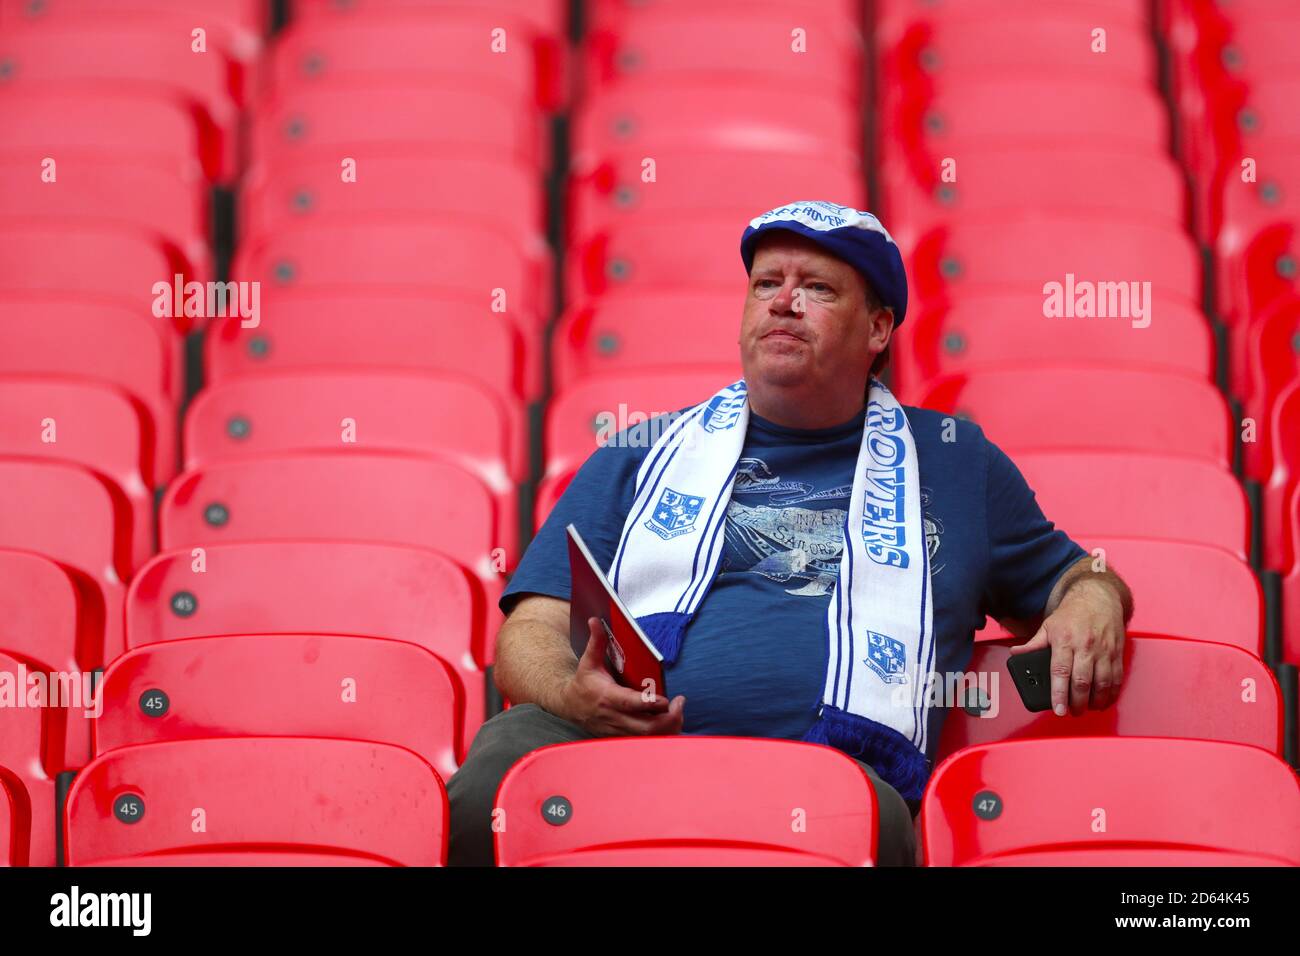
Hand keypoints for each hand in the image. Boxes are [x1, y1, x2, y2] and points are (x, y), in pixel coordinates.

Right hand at [557, 617, 685, 735]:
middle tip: (679, 704)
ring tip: (678, 712)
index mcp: (607, 698)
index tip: (665, 699)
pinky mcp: (622, 739)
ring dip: (668, 728)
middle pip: (646, 727)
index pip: (630, 704)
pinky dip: (661, 736)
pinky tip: (670, 722)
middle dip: (667, 719)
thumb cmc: (583, 683)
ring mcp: (619, 732)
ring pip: (649, 739)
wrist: (568, 706)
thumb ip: (596, 642)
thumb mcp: (588, 662)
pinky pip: (646, 743)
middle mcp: (614, 718)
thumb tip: (595, 620)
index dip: (649, 704)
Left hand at [1009, 578, 1124, 715]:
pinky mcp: (1117, 652)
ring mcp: (1104, 650)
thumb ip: (1033, 644)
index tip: (1058, 709)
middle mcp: (1086, 646)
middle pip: (1082, 681)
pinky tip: (1105, 701)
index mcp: (1065, 640)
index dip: (1059, 693)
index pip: (1060, 671)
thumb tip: (1015, 654)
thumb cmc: (1072, 613)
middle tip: (1073, 712)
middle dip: (1078, 703)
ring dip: (1096, 701)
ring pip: (1102, 683)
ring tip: (1088, 709)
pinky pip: (1117, 677)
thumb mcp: (1048, 626)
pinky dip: (1112, 693)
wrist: (1098, 597)